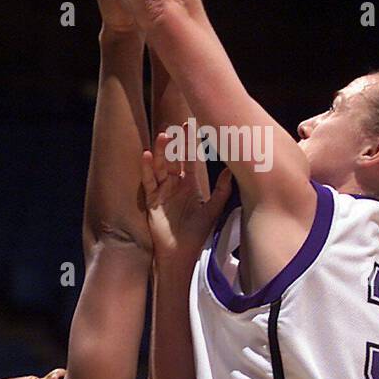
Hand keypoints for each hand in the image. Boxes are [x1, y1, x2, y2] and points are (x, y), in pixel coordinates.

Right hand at [141, 130, 232, 265]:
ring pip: (160, 166)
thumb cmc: (197, 233)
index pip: (189, 158)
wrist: (182, 254)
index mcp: (189, 183)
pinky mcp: (151, 201)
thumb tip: (232, 169)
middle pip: (173, 158)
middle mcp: (174, 184)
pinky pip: (148, 182)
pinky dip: (146, 169)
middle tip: (176, 126)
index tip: (191, 125)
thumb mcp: (213, 209)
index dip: (190, 143)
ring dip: (160, 152)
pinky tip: (146, 155)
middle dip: (174, 143)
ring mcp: (162, 191)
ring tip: (162, 136)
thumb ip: (222, 189)